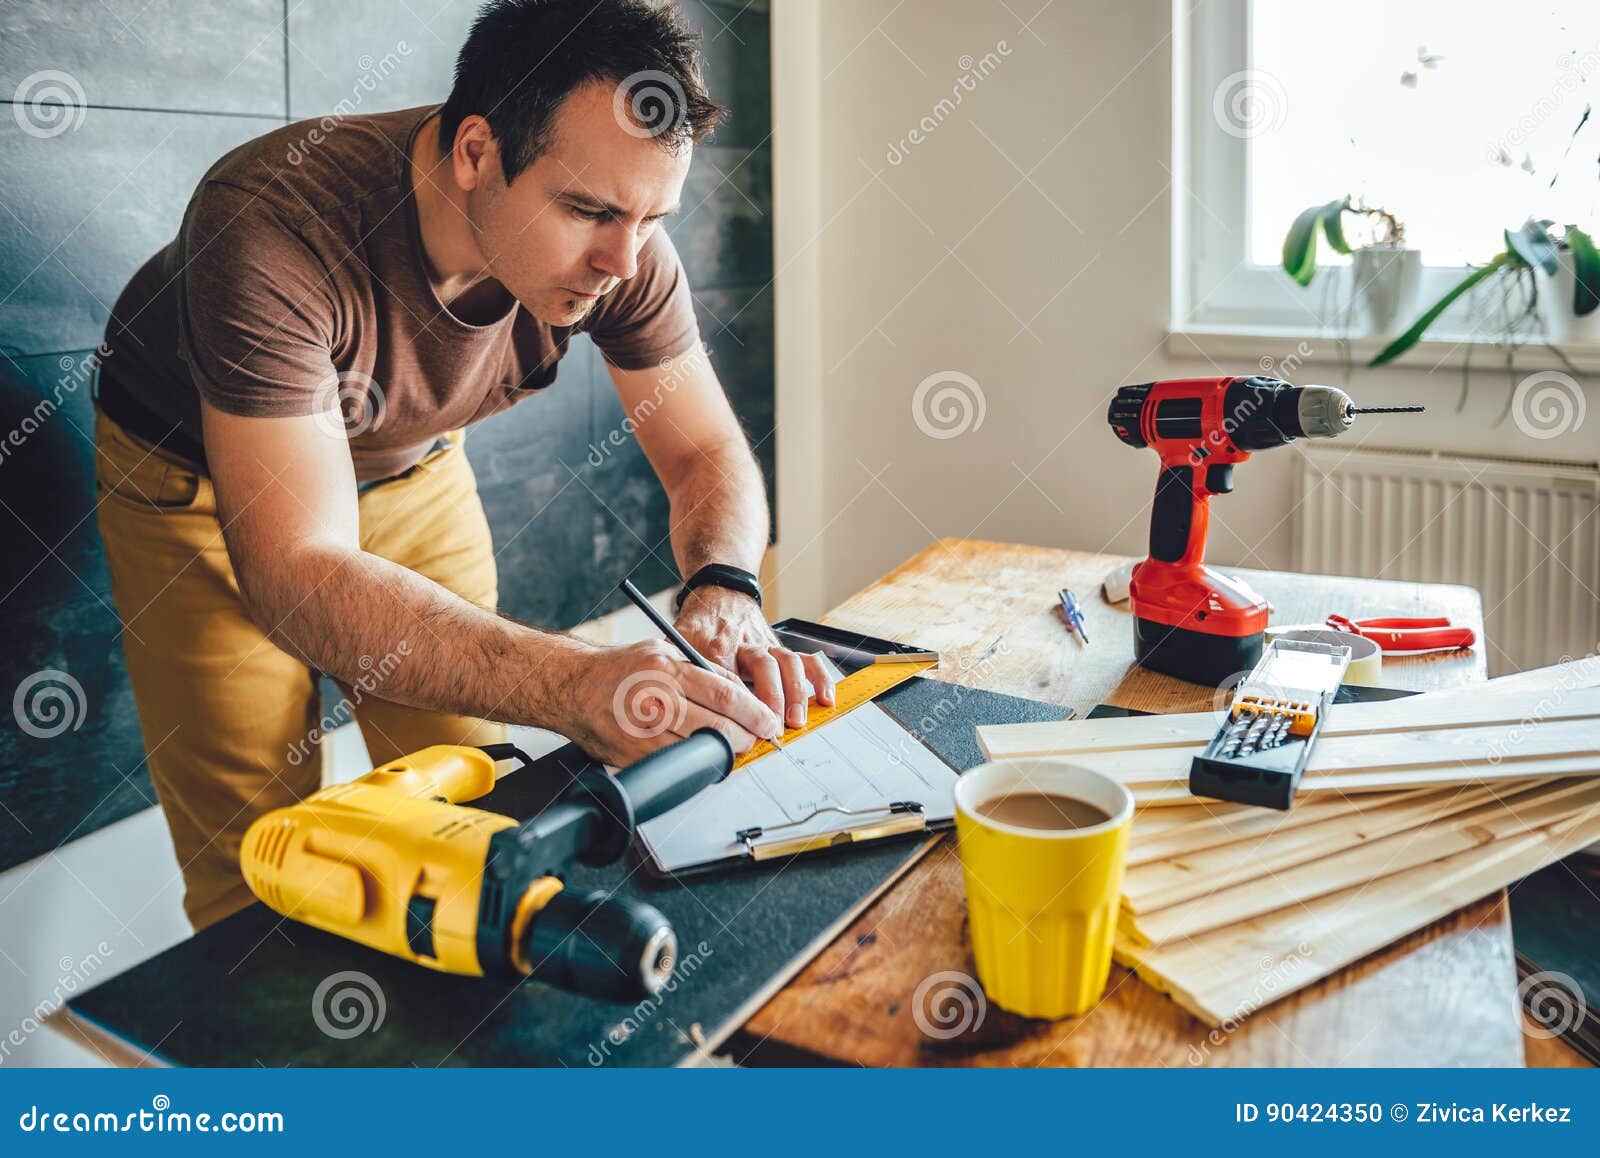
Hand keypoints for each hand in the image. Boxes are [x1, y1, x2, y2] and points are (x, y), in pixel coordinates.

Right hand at [560, 639, 782, 765]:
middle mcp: (655, 700)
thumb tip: (741, 692)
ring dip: (724, 751)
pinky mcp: (633, 755)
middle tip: (757, 736)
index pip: (724, 696)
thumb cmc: (620, 670)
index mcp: (666, 670)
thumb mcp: (663, 653)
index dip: (754, 712)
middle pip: (717, 727)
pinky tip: (701, 754)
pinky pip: (676, 763)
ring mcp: (643, 731)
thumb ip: (701, 670)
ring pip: (699, 749)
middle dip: (746, 736)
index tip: (768, 721)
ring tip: (732, 744)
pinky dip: (696, 762)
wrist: (573, 688)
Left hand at [673, 586, 837, 730]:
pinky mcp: (781, 649)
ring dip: (794, 692)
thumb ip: (671, 670)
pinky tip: (825, 698)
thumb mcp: (674, 643)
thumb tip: (660, 707)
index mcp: (714, 645)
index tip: (735, 729)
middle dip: (769, 698)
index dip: (733, 704)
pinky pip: (806, 659)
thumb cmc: (697, 625)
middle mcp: (744, 644)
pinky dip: (819, 677)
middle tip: (771, 728)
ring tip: (795, 720)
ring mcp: (765, 645)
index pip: (724, 678)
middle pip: (761, 667)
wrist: (720, 594)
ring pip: (786, 662)